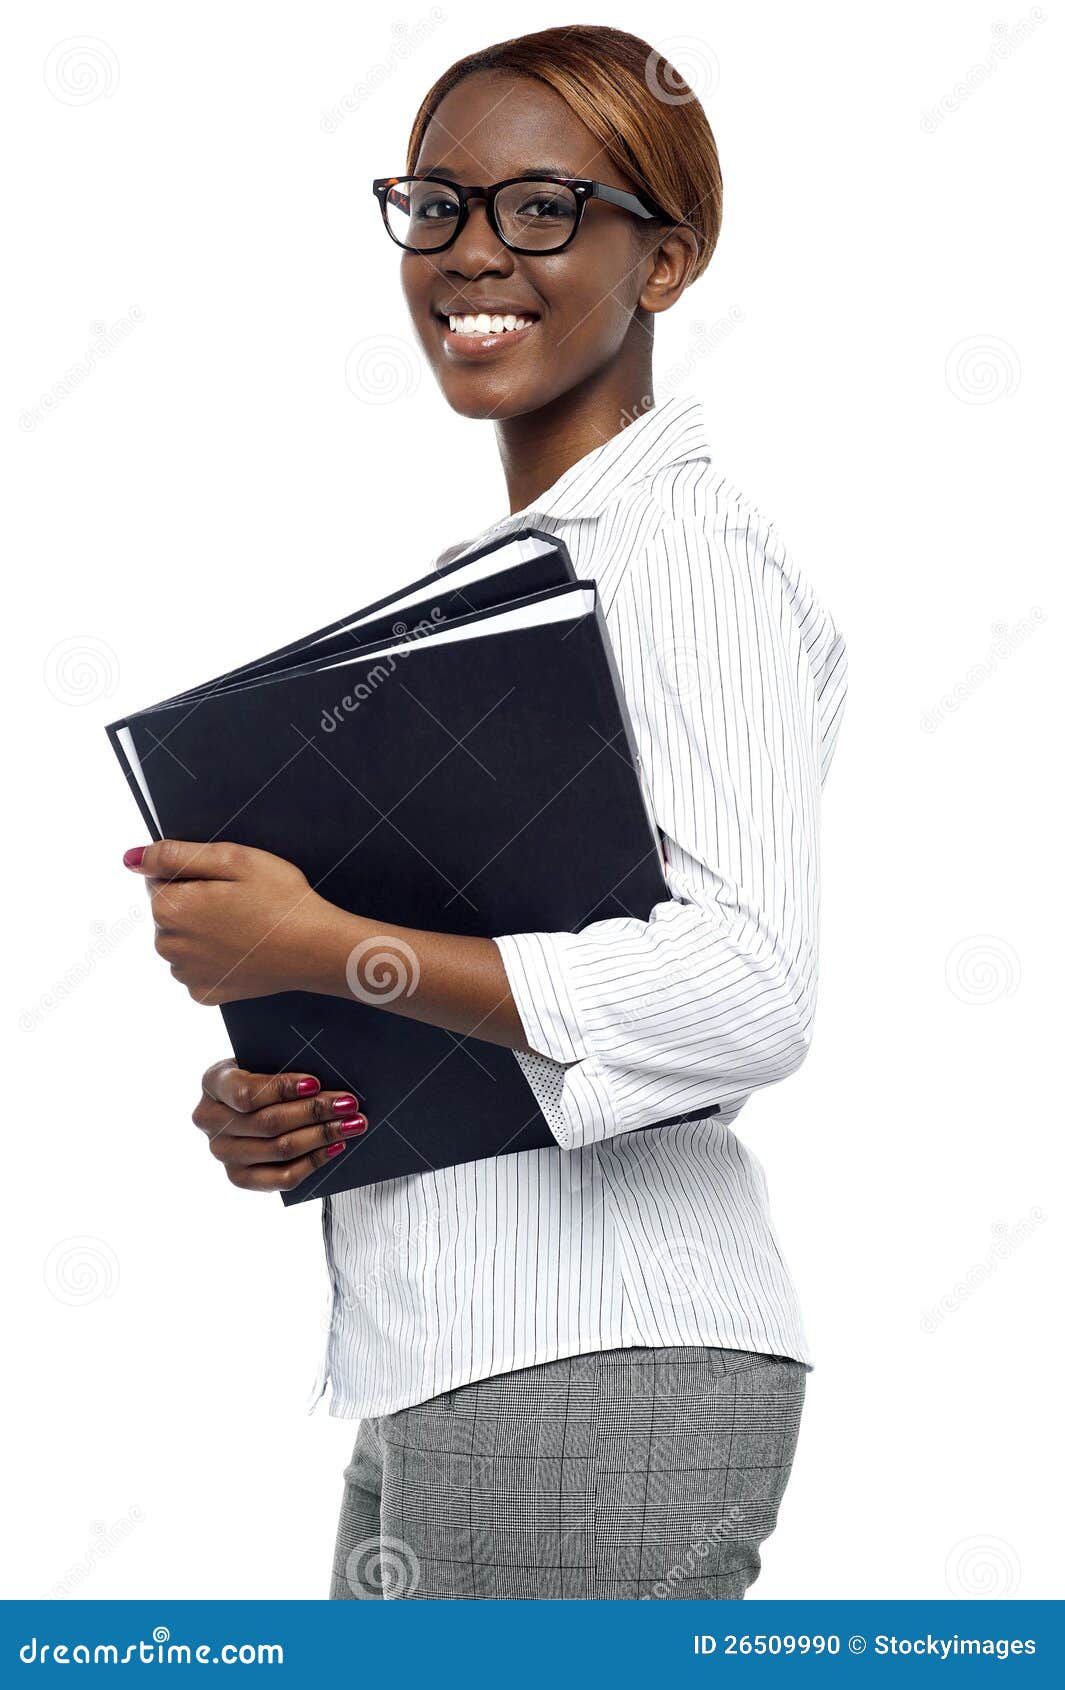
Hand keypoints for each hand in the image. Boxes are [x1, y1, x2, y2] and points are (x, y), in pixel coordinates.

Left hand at [124, 838, 343, 1003]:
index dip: (193, 874)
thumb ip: (176, 854)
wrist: (317, 949)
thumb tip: (131, 858)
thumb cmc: (281, 898)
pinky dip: (212, 959)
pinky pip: (196, 968)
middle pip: (168, 911)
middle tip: (239, 902)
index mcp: (169, 907)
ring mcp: (185, 973)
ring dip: (201, 931)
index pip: (158, 878)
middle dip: (194, 903)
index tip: (226, 882)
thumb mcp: (233, 858)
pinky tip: (241, 951)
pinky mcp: (205, 993)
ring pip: (181, 940)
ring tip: (243, 927)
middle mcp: (168, 945)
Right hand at [193, 1059, 369, 1191]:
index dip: (282, 1089)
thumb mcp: (265, 1056)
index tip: (316, 1083)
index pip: (246, 1093)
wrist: (253, 1099)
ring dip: (322, 1136)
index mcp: (213, 1082)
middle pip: (269, 1123)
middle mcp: (209, 1120)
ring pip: (279, 1150)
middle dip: (315, 1112)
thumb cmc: (264, 1070)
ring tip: (353, 1124)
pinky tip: (337, 1146)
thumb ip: (285, 1061)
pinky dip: (314, 1161)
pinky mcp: (240, 1177)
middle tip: (349, 1104)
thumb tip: (324, 1078)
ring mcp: (222, 1153)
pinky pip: (282, 1177)